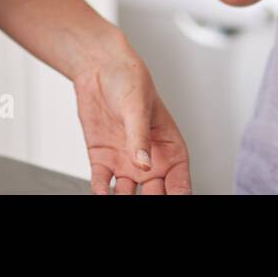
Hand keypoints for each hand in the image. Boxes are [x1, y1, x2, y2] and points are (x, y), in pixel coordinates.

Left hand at [73, 46, 192, 194]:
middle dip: (152, 204)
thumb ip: (139, 137)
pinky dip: (101, 193)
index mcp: (169, 148)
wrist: (98, 69)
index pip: (179, 183)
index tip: (175, 202)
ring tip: (120, 204)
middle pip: (155, 195)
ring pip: (127, 196)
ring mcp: (125, 162)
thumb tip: (144, 163)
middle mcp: (149, 160)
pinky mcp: (103, 159)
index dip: (179, 197)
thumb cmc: (129, 79)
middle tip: (144, 207)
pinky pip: (102, 183)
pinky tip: (100, 195)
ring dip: (123, 203)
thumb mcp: (137, 106)